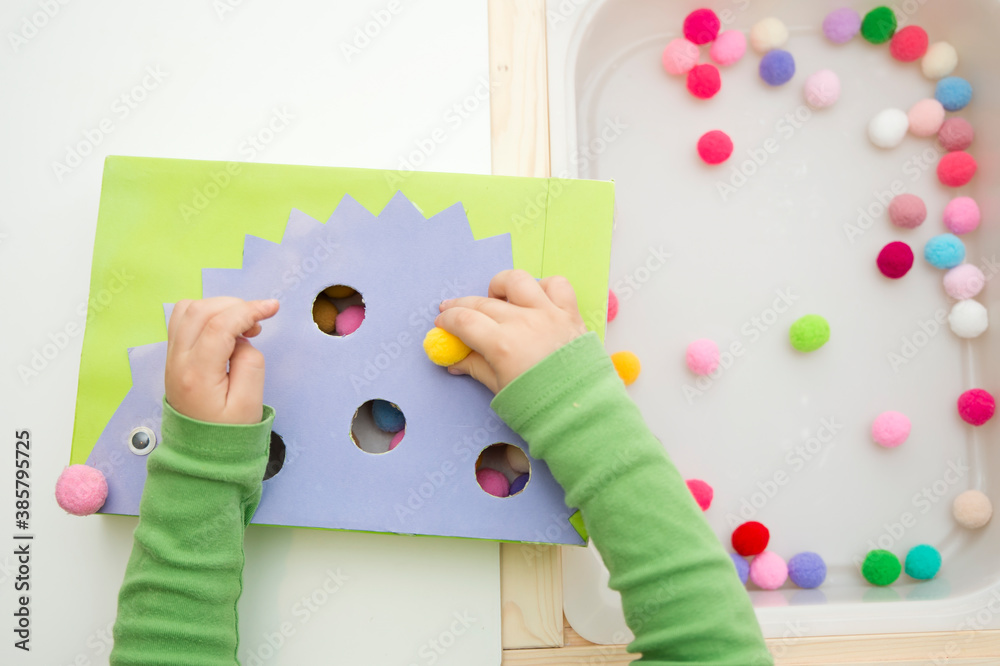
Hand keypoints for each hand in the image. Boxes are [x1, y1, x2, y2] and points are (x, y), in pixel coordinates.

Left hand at [165, 297, 279, 423]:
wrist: (200, 453)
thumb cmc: (228, 432)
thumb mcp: (249, 404)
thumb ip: (251, 364)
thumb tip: (243, 340)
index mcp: (198, 373)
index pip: (220, 325)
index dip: (248, 310)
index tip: (273, 308)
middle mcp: (178, 360)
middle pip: (201, 310)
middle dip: (235, 306)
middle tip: (257, 324)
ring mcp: (171, 357)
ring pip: (187, 310)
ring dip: (218, 307)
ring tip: (241, 325)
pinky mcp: (173, 357)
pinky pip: (182, 320)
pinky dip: (205, 314)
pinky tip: (223, 328)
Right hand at [435, 270, 587, 393]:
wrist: (582, 412)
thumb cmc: (540, 406)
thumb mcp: (500, 390)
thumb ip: (476, 368)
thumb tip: (454, 360)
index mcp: (502, 344)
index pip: (464, 321)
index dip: (447, 320)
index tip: (441, 323)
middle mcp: (524, 322)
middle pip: (483, 303)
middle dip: (462, 306)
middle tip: (453, 311)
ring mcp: (548, 314)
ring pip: (517, 281)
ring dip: (500, 286)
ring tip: (495, 297)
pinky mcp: (570, 313)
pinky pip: (556, 285)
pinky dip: (543, 287)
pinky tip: (534, 299)